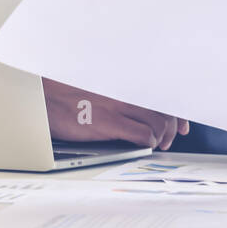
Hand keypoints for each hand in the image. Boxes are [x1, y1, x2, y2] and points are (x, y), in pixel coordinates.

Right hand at [43, 78, 189, 149]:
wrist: (45, 99)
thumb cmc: (68, 95)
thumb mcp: (98, 88)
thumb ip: (120, 94)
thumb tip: (139, 107)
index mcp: (124, 82)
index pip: (161, 93)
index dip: (176, 111)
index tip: (181, 123)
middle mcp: (125, 90)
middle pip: (164, 108)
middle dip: (174, 126)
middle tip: (172, 137)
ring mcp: (119, 106)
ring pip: (159, 122)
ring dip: (164, 136)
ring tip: (159, 143)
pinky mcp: (110, 123)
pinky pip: (144, 135)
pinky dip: (150, 142)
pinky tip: (146, 145)